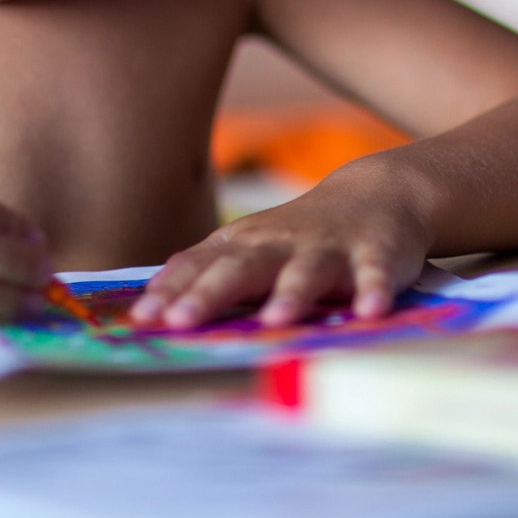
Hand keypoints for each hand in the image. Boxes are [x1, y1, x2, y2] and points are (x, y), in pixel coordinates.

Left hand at [127, 170, 429, 330]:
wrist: (377, 193)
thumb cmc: (299, 235)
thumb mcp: (249, 247)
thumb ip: (206, 272)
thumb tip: (148, 308)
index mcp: (244, 245)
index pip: (199, 266)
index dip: (170, 291)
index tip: (140, 320)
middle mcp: (280, 244)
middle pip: (240, 269)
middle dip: (209, 295)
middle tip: (180, 324)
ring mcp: (328, 249)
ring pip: (306, 272)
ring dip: (290, 295)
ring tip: (274, 322)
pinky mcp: (375, 254)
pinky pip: (374, 274)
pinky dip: (373, 290)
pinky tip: (371, 312)